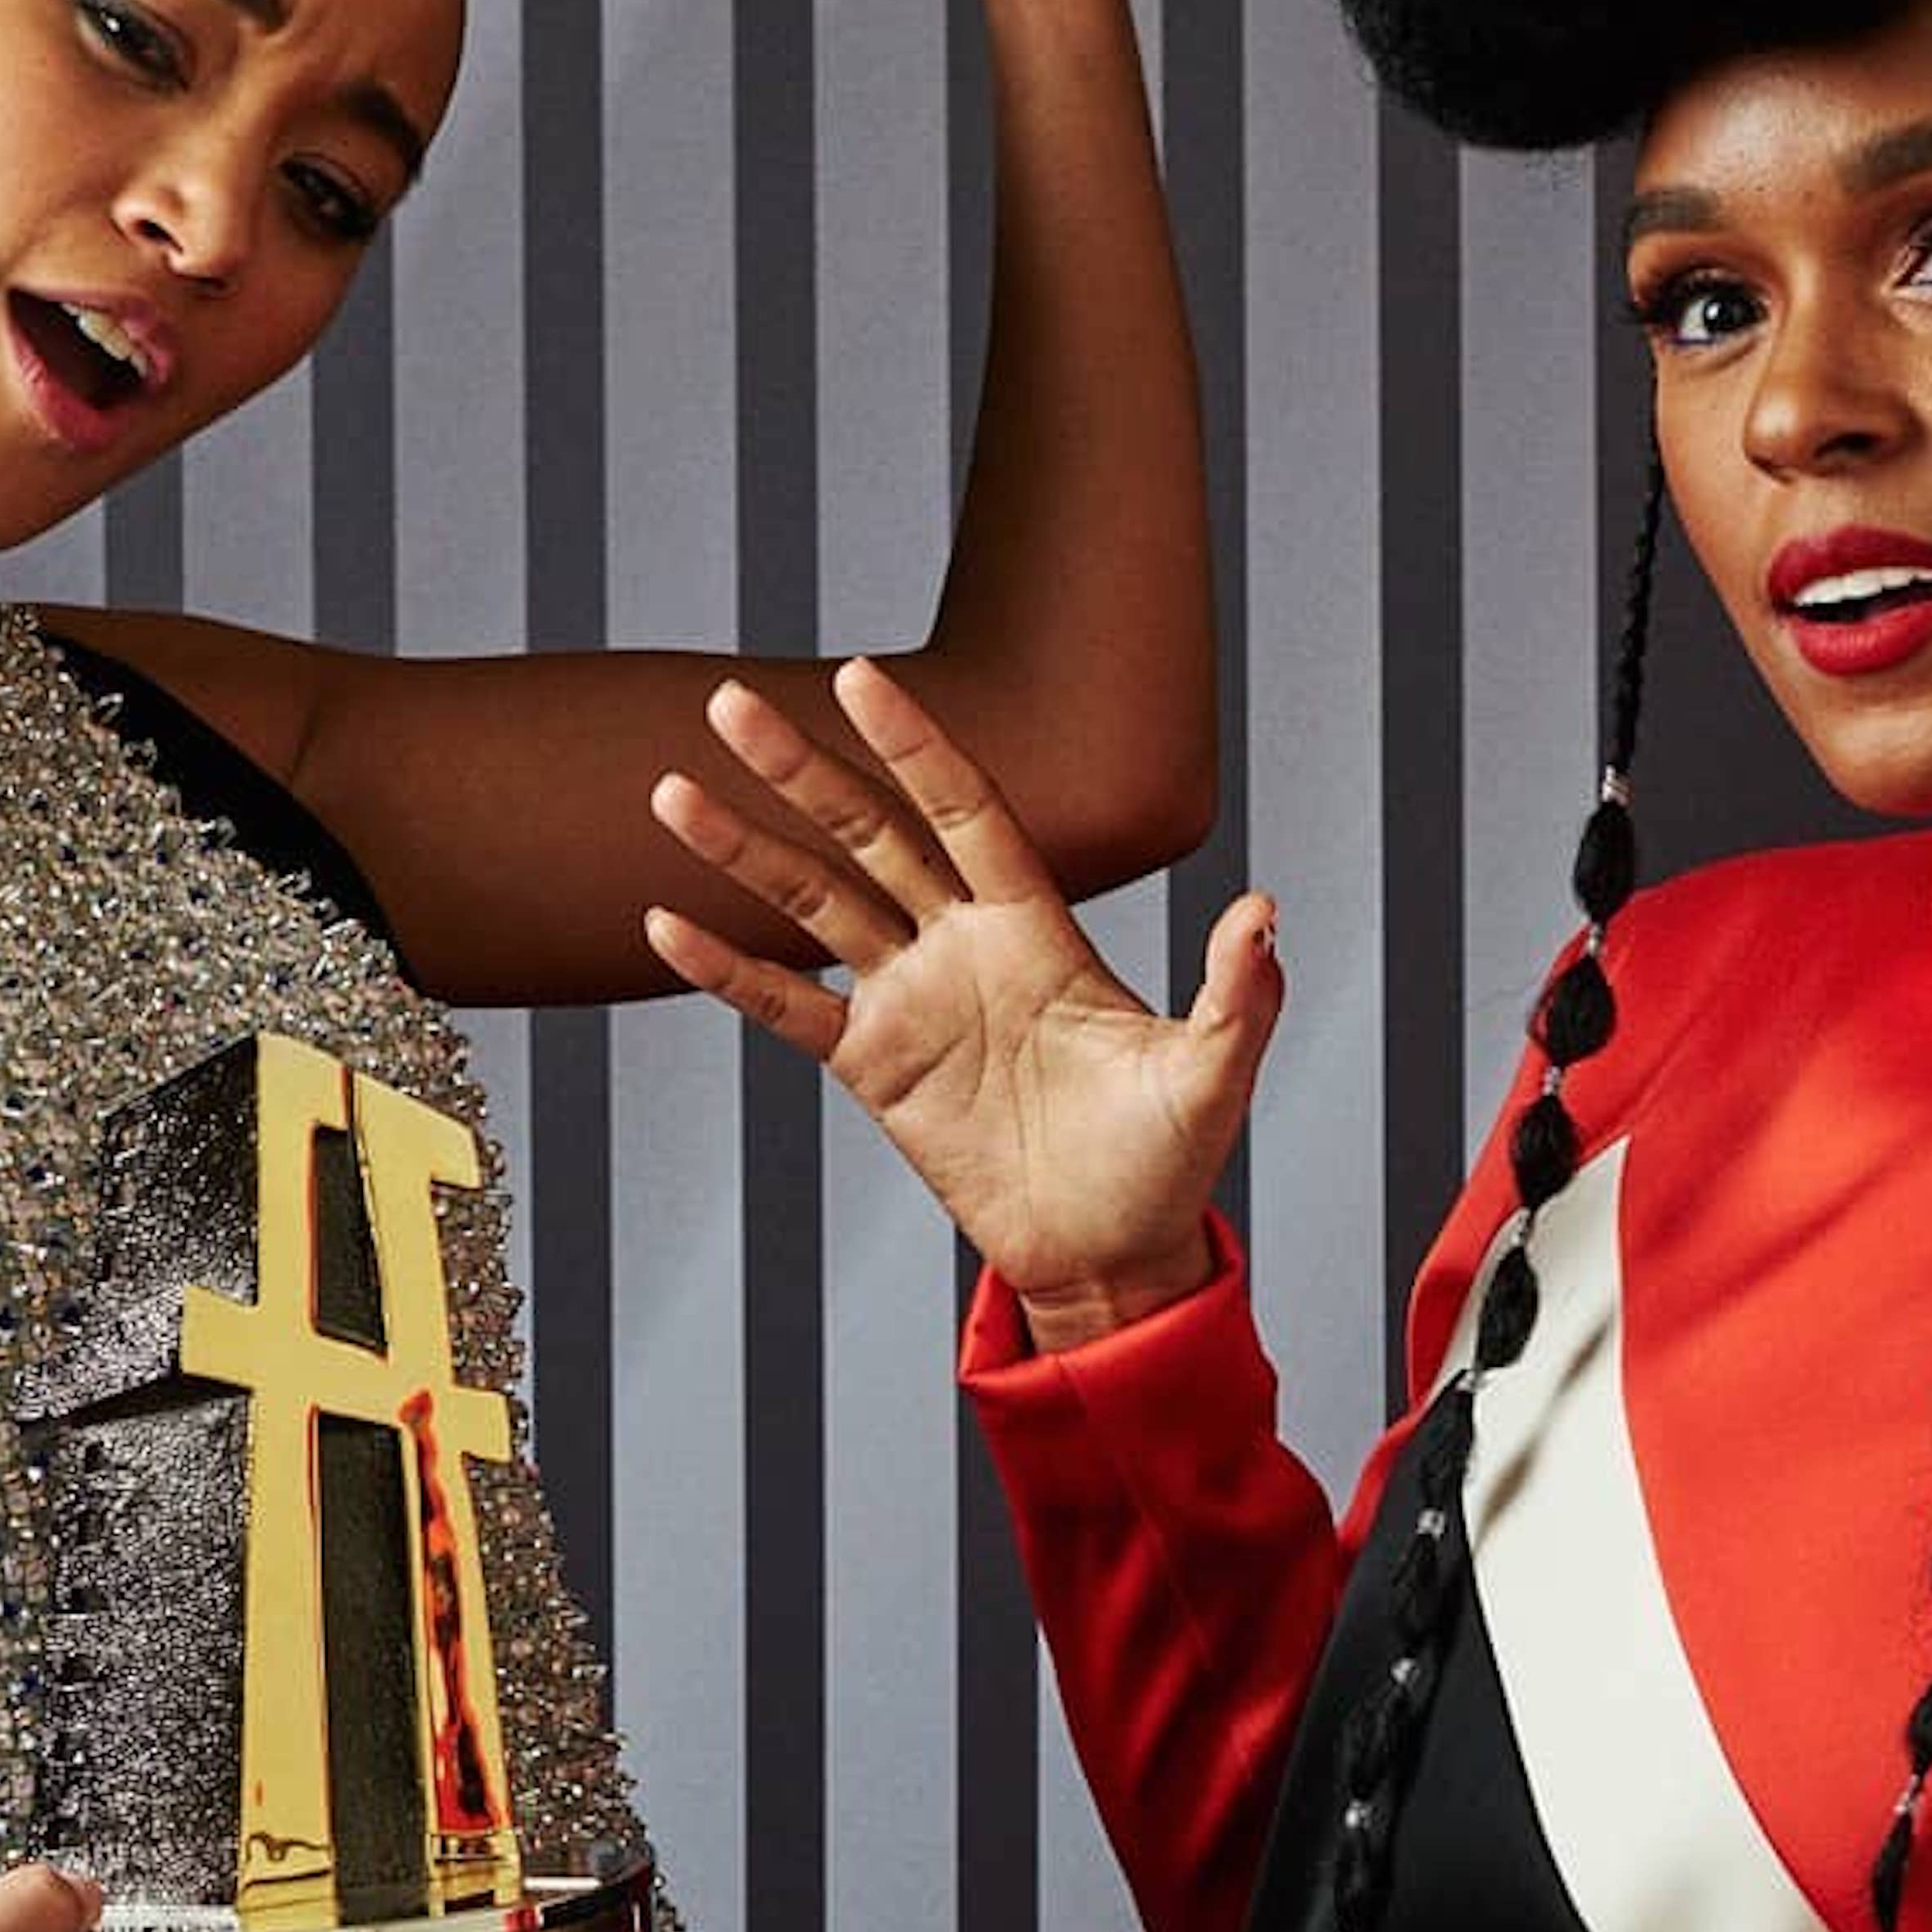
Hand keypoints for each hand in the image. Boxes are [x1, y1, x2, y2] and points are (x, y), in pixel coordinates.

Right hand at [646, 656, 1276, 1344]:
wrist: (1109, 1254)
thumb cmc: (1167, 1162)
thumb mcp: (1211, 1074)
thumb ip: (1237, 992)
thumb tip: (1264, 911)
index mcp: (1037, 928)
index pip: (964, 810)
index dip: (914, 746)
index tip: (858, 676)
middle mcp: (963, 947)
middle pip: (867, 835)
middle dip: (801, 769)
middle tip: (729, 701)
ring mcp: (911, 1002)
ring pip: (813, 905)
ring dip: (745, 851)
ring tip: (672, 793)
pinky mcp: (873, 1068)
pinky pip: (787, 1007)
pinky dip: (728, 969)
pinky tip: (667, 924)